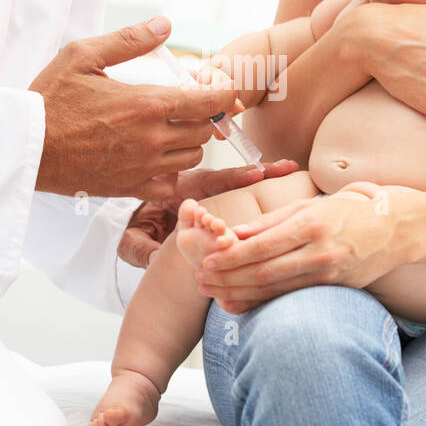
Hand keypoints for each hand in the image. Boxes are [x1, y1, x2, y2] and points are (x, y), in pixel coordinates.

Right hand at [28, 18, 239, 200]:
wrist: (25, 145)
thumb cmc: (50, 98)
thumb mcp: (83, 55)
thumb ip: (129, 40)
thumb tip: (165, 24)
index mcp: (146, 103)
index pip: (209, 102)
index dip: (223, 94)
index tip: (217, 89)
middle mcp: (151, 138)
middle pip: (204, 131)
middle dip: (202, 116)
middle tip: (185, 105)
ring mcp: (143, 167)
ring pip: (191, 157)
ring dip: (188, 142)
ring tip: (168, 128)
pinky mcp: (130, 188)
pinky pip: (169, 184)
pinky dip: (170, 171)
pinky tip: (155, 156)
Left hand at [117, 157, 300, 266]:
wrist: (139, 224)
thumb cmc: (139, 227)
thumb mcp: (134, 237)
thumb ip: (140, 245)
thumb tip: (155, 257)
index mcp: (182, 193)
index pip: (212, 183)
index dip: (234, 179)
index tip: (255, 175)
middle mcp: (202, 192)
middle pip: (234, 179)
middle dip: (259, 173)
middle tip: (286, 169)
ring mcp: (213, 196)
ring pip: (243, 185)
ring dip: (267, 177)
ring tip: (291, 170)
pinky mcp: (220, 204)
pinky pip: (244, 193)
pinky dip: (264, 184)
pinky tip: (286, 179)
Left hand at [191, 181, 421, 312]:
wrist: (398, 229)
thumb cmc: (351, 210)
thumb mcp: (311, 205)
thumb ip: (273, 221)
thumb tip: (236, 234)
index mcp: (311, 225)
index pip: (262, 246)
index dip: (231, 258)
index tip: (207, 263)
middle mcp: (319, 252)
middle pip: (264, 272)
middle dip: (228, 279)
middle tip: (201, 283)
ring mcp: (328, 274)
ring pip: (275, 290)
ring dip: (240, 294)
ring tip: (214, 295)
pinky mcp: (334, 289)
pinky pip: (292, 298)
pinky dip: (264, 302)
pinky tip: (243, 304)